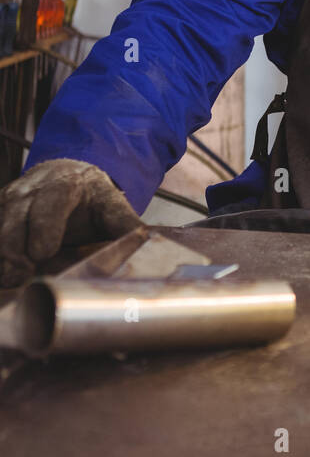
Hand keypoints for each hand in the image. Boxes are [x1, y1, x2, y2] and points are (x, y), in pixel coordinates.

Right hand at [0, 159, 142, 288]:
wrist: (64, 176)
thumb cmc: (89, 198)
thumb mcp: (111, 205)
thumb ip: (125, 224)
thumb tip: (146, 242)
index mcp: (66, 184)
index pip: (52, 201)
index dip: (45, 226)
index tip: (43, 252)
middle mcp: (32, 189)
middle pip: (16, 215)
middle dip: (15, 247)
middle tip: (20, 275)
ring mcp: (11, 199)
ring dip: (2, 253)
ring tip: (9, 280)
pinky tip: (4, 275)